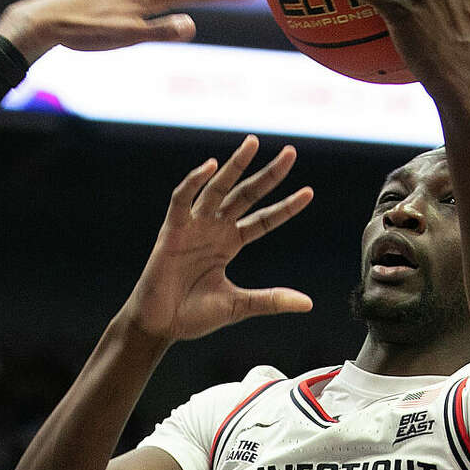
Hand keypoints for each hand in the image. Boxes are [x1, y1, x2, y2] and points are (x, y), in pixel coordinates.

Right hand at [121, 135, 314, 344]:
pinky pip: (182, 199)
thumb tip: (307, 303)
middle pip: (246, 195)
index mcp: (229, 244)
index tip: (309, 192)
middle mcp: (214, 230)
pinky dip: (194, 182)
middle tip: (291, 152)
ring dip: (234, 166)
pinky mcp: (171, 230)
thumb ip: (270, 300)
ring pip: (217, 189)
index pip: (263, 220)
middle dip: (268, 174)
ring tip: (252, 143)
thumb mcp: (238, 306)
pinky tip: (210, 166)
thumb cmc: (193, 316)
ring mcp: (193, 227)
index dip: (285, 207)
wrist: (160, 326)